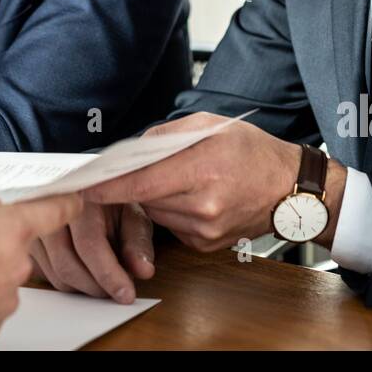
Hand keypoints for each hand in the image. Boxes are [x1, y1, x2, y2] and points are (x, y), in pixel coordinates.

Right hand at [29, 200, 154, 303]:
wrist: (88, 190)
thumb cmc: (111, 202)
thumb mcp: (132, 215)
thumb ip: (138, 242)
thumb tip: (143, 271)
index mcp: (80, 196)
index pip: (89, 244)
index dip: (109, 274)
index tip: (126, 294)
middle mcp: (49, 208)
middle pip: (66, 264)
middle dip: (94, 287)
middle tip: (116, 293)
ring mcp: (32, 225)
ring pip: (53, 274)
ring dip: (82, 287)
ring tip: (103, 281)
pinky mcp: (26, 241)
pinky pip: (43, 274)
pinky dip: (66, 282)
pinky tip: (84, 274)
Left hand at [84, 113, 341, 252]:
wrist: (290, 189)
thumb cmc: (253, 152)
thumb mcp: (210, 127)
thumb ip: (165, 136)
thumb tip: (129, 149)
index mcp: (203, 171)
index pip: (141, 183)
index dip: (108, 186)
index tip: (81, 186)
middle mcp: (202, 206)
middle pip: (143, 198)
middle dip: (133, 183)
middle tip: (135, 165)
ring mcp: (202, 230)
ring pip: (153, 212)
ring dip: (154, 195)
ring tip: (180, 176)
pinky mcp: (203, 244)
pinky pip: (169, 224)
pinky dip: (170, 208)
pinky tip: (192, 195)